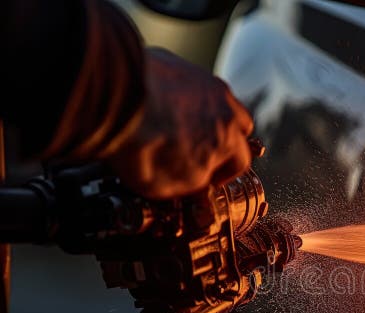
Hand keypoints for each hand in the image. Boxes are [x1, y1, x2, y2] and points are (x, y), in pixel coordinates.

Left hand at [108, 48, 253, 198]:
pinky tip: (151, 105)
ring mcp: (199, 79)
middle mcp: (222, 105)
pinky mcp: (172, 62)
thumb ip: (190, 184)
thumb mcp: (168, 188)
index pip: (240, 161)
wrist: (113, 101)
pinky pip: (182, 80)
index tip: (208, 179)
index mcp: (228, 140)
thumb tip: (192, 184)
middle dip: (223, 138)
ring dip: (201, 113)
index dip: (223, 174)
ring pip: (213, 99)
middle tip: (199, 150)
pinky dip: (173, 93)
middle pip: (237, 124)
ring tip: (174, 125)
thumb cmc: (142, 145)